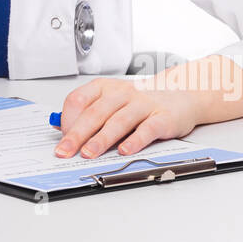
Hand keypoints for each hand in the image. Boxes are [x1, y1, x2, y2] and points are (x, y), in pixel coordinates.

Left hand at [53, 77, 201, 158]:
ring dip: (101, 139)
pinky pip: (147, 129)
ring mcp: (142, 104)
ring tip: (89, 154)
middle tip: (66, 151)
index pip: (78, 99)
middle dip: (77, 134)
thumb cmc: (141, 101)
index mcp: (105, 87)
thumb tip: (63, 128)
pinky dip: (135, 140)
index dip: (68, 120)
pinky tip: (125, 151)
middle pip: (95, 113)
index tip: (62, 138)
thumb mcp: (112, 100)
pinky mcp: (162, 117)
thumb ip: (89, 112)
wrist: (181, 94)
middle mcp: (122, 93)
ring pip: (118, 121)